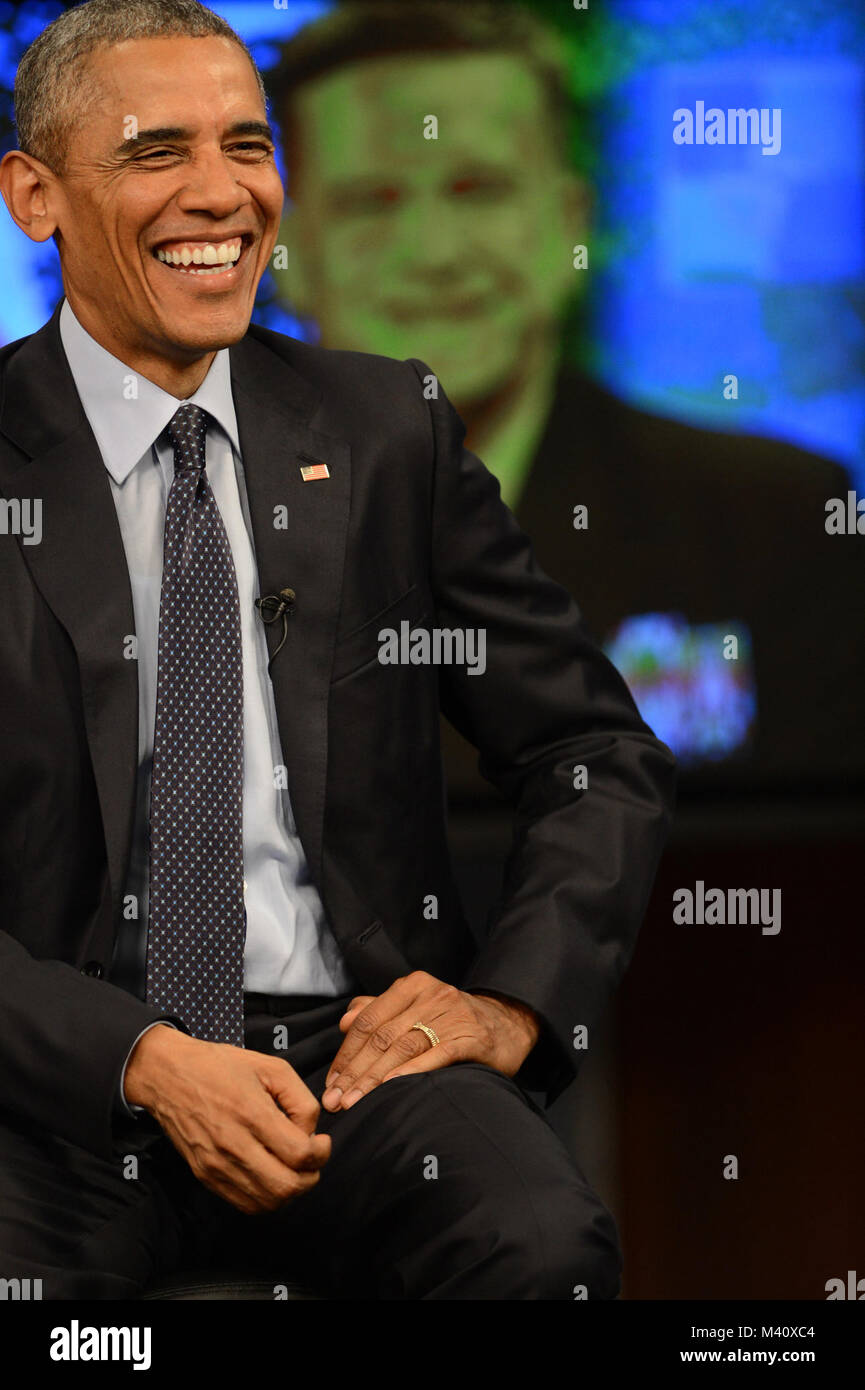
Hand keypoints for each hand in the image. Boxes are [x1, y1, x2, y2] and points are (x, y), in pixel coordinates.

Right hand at [124, 1024, 330, 1213]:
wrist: (168, 1076)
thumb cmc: (220, 1066)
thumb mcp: (270, 1067)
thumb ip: (300, 1100)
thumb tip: (310, 1132)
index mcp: (252, 1113)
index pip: (300, 1154)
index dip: (321, 1152)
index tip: (321, 1141)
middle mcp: (233, 1145)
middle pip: (287, 1187)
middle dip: (310, 1176)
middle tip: (311, 1158)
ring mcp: (217, 1166)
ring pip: (267, 1202)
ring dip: (290, 1190)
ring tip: (292, 1168)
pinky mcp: (205, 1176)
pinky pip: (244, 1204)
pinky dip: (266, 1198)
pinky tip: (270, 1175)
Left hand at [321, 971, 540, 1111]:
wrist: (508, 1024)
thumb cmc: (453, 1020)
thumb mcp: (416, 1007)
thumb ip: (379, 1010)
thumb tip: (345, 1021)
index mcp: (412, 985)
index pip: (369, 1019)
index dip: (346, 1053)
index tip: (331, 1082)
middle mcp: (432, 995)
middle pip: (382, 1036)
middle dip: (354, 1071)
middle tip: (335, 1100)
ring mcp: (453, 1015)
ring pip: (403, 1046)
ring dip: (374, 1077)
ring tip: (354, 1101)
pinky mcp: (471, 1037)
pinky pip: (435, 1054)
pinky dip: (410, 1071)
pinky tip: (391, 1087)